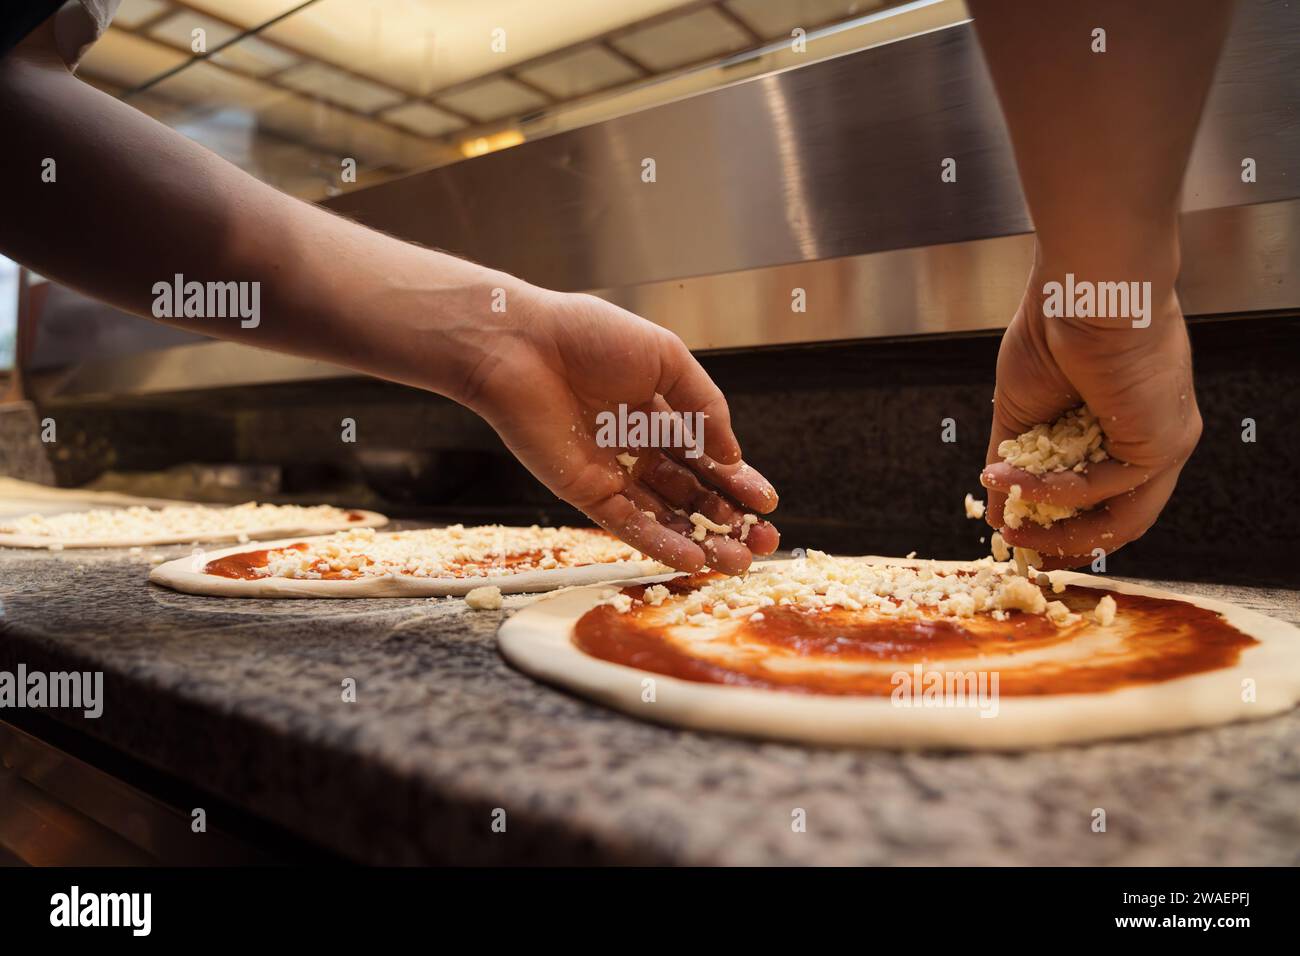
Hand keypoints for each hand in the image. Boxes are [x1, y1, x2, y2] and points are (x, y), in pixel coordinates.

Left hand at [454, 287, 778, 573]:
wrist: (521, 345)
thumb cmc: (587, 336)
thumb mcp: (666, 358)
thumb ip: (704, 406)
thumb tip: (732, 454)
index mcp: (655, 409)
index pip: (705, 455)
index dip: (737, 480)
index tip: (766, 505)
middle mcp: (635, 445)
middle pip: (691, 492)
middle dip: (728, 518)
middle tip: (763, 543)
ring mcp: (610, 472)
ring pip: (665, 515)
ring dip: (702, 540)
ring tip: (739, 560)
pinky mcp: (583, 491)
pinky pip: (628, 524)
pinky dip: (661, 543)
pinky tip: (694, 558)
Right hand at [980, 266, 1200, 569]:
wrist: (1083, 286)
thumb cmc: (1054, 327)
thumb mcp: (1022, 409)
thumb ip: (1014, 464)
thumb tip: (995, 512)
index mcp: (1128, 425)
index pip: (1110, 498)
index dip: (1067, 529)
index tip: (1026, 547)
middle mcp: (1157, 436)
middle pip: (1123, 519)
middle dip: (1069, 546)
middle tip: (1025, 557)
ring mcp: (1166, 441)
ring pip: (1122, 516)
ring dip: (1062, 531)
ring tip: (1012, 529)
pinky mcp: (1164, 440)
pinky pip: (1104, 486)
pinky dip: (1052, 491)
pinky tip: (1011, 481)